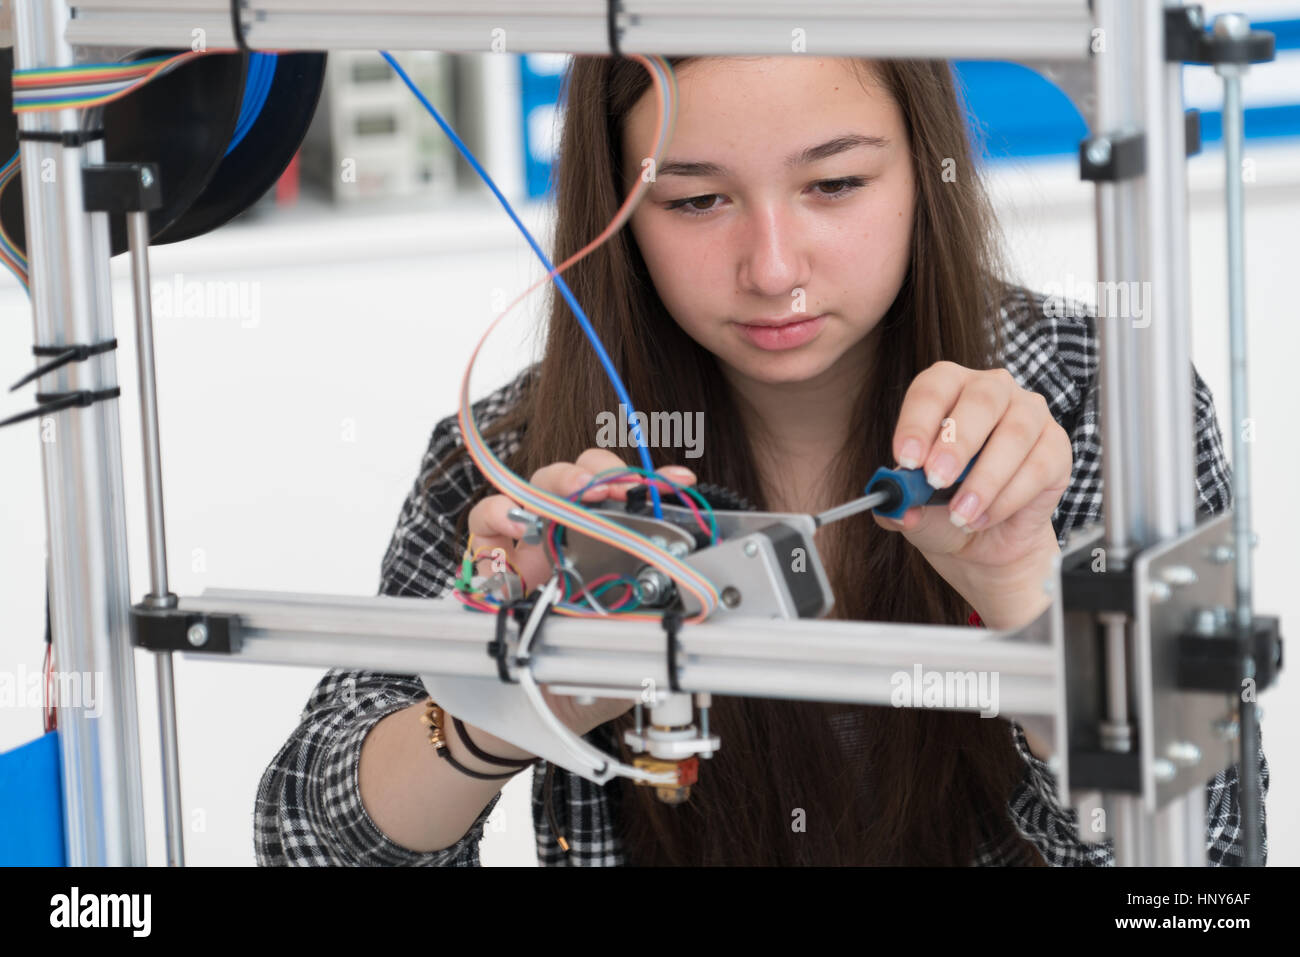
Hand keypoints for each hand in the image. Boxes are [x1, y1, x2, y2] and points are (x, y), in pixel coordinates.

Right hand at [466, 447, 696, 736]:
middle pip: (578, 479)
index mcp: (604, 548)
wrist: (540, 709)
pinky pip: (484, 527)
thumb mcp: (625, 644)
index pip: (625, 496)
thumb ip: (647, 619)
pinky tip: (514, 532)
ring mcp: (527, 544)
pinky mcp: (490, 560)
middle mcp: (565, 537)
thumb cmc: (585, 669)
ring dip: (551, 486)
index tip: (678, 479)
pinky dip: (496, 518)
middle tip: (609, 488)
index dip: (649, 482)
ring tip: (567, 496)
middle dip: (597, 472)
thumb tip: (679, 600)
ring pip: (532, 489)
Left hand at [872, 362, 1071, 628]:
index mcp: (948, 388)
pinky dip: (1008, 498)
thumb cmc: (942, 507)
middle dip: (957, 443)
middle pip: (981, 399)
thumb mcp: (912, 508)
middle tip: (936, 479)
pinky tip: (985, 518)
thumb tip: (897, 507)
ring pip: (1015, 434)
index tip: (907, 458)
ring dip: (985, 479)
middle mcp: (992, 390)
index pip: (933, 388)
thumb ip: (899, 505)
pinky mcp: (1057, 447)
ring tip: (960, 515)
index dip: (918, 421)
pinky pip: (1038, 466)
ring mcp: (1030, 415)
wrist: (983, 541)